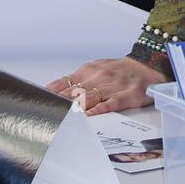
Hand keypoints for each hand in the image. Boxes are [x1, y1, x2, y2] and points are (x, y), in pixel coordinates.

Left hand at [46, 56, 170, 115]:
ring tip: (62, 117)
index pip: (63, 84)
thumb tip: (51, 93)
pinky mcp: (128, 94)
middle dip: (58, 104)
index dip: (49, 95)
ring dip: (75, 108)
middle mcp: (99, 76)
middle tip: (45, 115)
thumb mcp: (96, 69)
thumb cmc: (119, 71)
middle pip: (74, 92)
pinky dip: (101, 109)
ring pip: (90, 97)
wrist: (148, 66)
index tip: (36, 103)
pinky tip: (91, 116)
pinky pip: (112, 103)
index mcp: (88, 70)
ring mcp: (114, 85)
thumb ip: (76, 81)